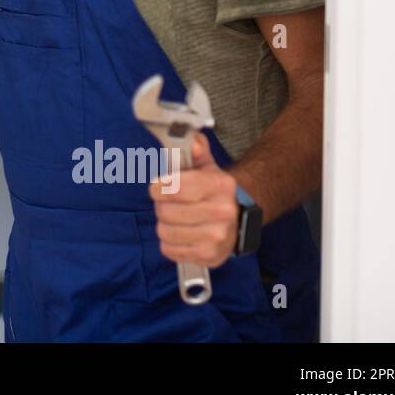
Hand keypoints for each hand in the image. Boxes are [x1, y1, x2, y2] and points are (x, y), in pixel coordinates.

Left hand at [148, 131, 237, 268]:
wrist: (236, 218)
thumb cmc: (211, 190)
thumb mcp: (204, 165)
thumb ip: (195, 148)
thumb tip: (191, 138)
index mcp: (221, 185)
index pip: (175, 188)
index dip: (158, 187)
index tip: (158, 186)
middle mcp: (223, 211)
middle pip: (166, 212)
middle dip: (162, 206)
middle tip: (171, 204)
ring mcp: (218, 236)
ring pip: (165, 232)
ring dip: (165, 225)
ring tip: (178, 220)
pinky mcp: (209, 256)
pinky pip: (169, 250)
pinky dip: (170, 243)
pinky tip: (182, 235)